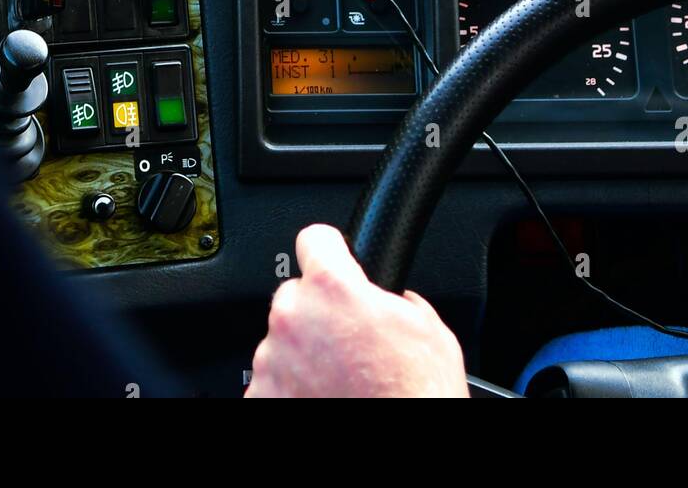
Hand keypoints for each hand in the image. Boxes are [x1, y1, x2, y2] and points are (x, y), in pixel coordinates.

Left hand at [245, 224, 468, 397]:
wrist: (401, 449)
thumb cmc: (414, 393)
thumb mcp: (426, 326)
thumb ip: (394, 298)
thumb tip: (389, 299)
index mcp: (332, 287)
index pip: (314, 238)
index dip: (330, 249)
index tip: (331, 256)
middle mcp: (294, 318)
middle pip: (295, 295)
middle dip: (318, 312)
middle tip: (347, 341)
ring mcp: (272, 361)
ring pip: (282, 341)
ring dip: (304, 354)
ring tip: (338, 379)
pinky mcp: (261, 397)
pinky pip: (272, 381)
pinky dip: (292, 388)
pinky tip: (323, 396)